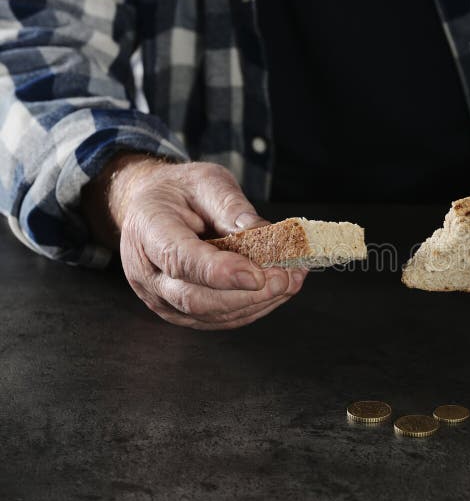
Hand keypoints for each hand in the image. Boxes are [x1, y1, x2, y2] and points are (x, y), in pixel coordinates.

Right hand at [81, 154, 306, 328]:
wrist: (152, 206)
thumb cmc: (179, 191)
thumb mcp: (206, 181)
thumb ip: (231, 206)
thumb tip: (263, 233)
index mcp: (148, 230)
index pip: (180, 260)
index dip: (219, 272)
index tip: (257, 274)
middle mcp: (147, 273)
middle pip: (195, 298)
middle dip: (246, 294)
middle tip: (284, 279)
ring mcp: (161, 298)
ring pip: (210, 315)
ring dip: (256, 303)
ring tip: (290, 281)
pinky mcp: (180, 312)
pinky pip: (217, 319)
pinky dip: (252, 308)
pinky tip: (278, 290)